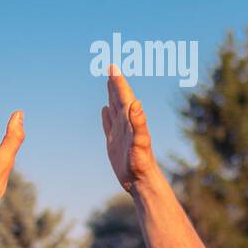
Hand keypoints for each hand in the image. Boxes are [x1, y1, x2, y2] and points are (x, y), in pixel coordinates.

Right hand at [100, 65, 156, 193]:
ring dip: (111, 95)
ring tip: (108, 83)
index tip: (113, 67)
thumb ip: (139, 123)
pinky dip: (105, 116)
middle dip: (115, 84)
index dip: (118, 82)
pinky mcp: (114, 143)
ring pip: (114, 109)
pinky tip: (104, 110)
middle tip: (111, 68)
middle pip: (119, 99)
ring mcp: (120, 133)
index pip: (124, 96)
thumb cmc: (142, 163)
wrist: (141, 181)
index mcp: (131, 120)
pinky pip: (108, 125)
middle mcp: (126, 124)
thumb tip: (136, 103)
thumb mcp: (140, 142)